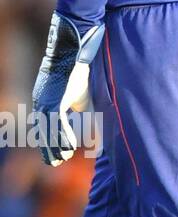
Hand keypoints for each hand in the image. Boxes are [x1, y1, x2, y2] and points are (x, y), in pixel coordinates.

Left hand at [31, 13, 102, 166]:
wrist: (75, 53)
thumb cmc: (80, 74)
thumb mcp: (83, 99)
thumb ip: (88, 116)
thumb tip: (97, 128)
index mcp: (45, 104)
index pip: (46, 128)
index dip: (52, 143)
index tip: (57, 157)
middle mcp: (42, 105)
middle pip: (44, 133)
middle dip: (50, 149)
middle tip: (56, 163)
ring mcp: (46, 104)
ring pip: (50, 132)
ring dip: (56, 147)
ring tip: (62, 160)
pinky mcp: (54, 102)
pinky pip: (58, 124)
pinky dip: (64, 136)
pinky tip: (71, 147)